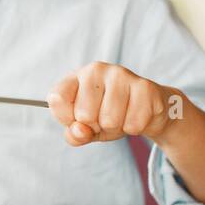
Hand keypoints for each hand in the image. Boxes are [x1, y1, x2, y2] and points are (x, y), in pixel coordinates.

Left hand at [47, 62, 176, 145]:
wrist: (147, 111)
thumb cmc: (110, 116)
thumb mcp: (86, 129)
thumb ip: (75, 134)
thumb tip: (79, 130)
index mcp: (77, 76)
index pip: (57, 98)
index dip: (66, 118)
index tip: (77, 118)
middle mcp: (96, 70)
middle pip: (84, 114)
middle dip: (96, 126)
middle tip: (105, 118)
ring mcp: (121, 74)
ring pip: (110, 120)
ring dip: (116, 128)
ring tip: (122, 117)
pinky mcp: (145, 86)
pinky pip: (132, 124)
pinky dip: (134, 128)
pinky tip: (137, 115)